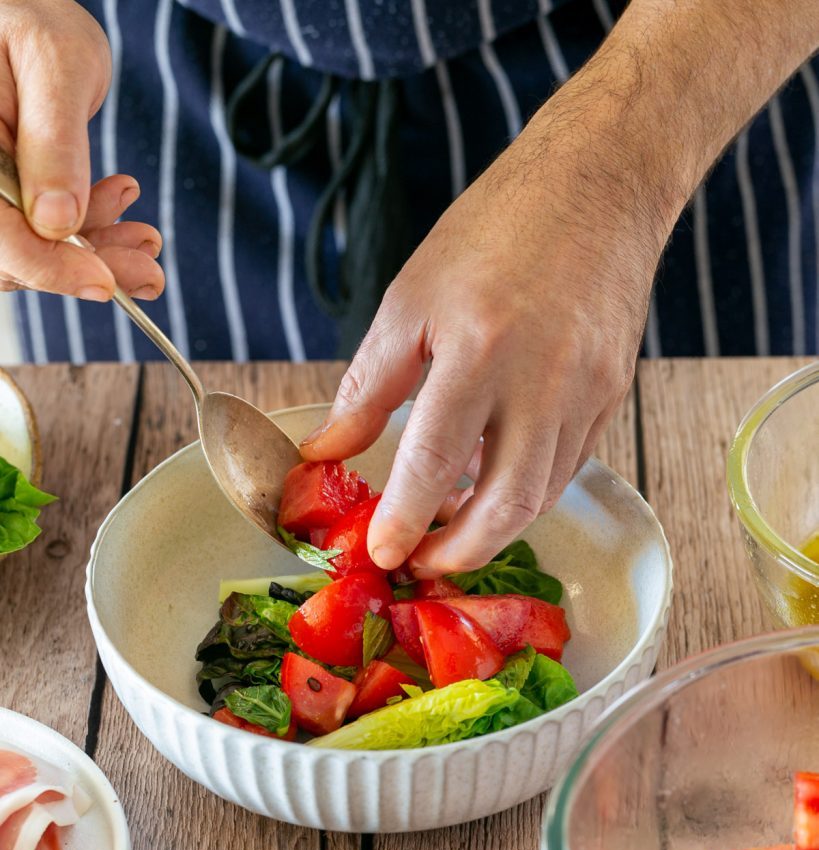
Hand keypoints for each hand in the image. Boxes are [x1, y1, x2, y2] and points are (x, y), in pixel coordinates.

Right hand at [0, 0, 162, 300]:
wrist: (26, 11)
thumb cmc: (31, 16)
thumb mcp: (53, 63)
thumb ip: (54, 143)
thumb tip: (57, 222)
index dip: (45, 266)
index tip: (104, 282)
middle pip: (13, 253)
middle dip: (85, 267)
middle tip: (149, 270)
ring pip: (31, 251)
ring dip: (95, 253)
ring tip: (145, 238)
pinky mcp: (6, 196)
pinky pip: (40, 234)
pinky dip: (88, 233)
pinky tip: (120, 205)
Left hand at [300, 95, 667, 575]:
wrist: (596, 186)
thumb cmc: (493, 232)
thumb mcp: (410, 300)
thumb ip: (368, 387)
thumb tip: (326, 450)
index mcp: (479, 350)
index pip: (433, 462)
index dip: (404, 519)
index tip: (382, 554)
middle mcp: (543, 382)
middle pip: (506, 504)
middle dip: (461, 551)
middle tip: (423, 562)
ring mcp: (587, 393)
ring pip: (542, 494)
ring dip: (495, 527)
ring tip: (452, 527)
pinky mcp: (611, 395)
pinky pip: (568, 465)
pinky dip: (527, 489)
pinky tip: (493, 483)